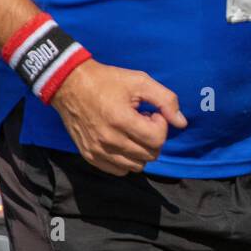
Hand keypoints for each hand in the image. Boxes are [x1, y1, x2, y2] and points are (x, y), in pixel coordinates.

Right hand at [49, 60, 187, 175]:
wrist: (69, 84)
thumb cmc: (107, 81)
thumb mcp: (140, 81)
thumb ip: (165, 100)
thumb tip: (181, 123)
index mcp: (121, 120)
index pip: (157, 140)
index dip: (161, 125)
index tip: (150, 113)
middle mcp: (109, 139)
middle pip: (150, 155)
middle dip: (153, 138)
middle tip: (141, 121)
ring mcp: (98, 150)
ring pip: (137, 166)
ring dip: (141, 150)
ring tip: (131, 131)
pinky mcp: (89, 156)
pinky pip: (119, 170)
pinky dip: (126, 160)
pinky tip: (122, 142)